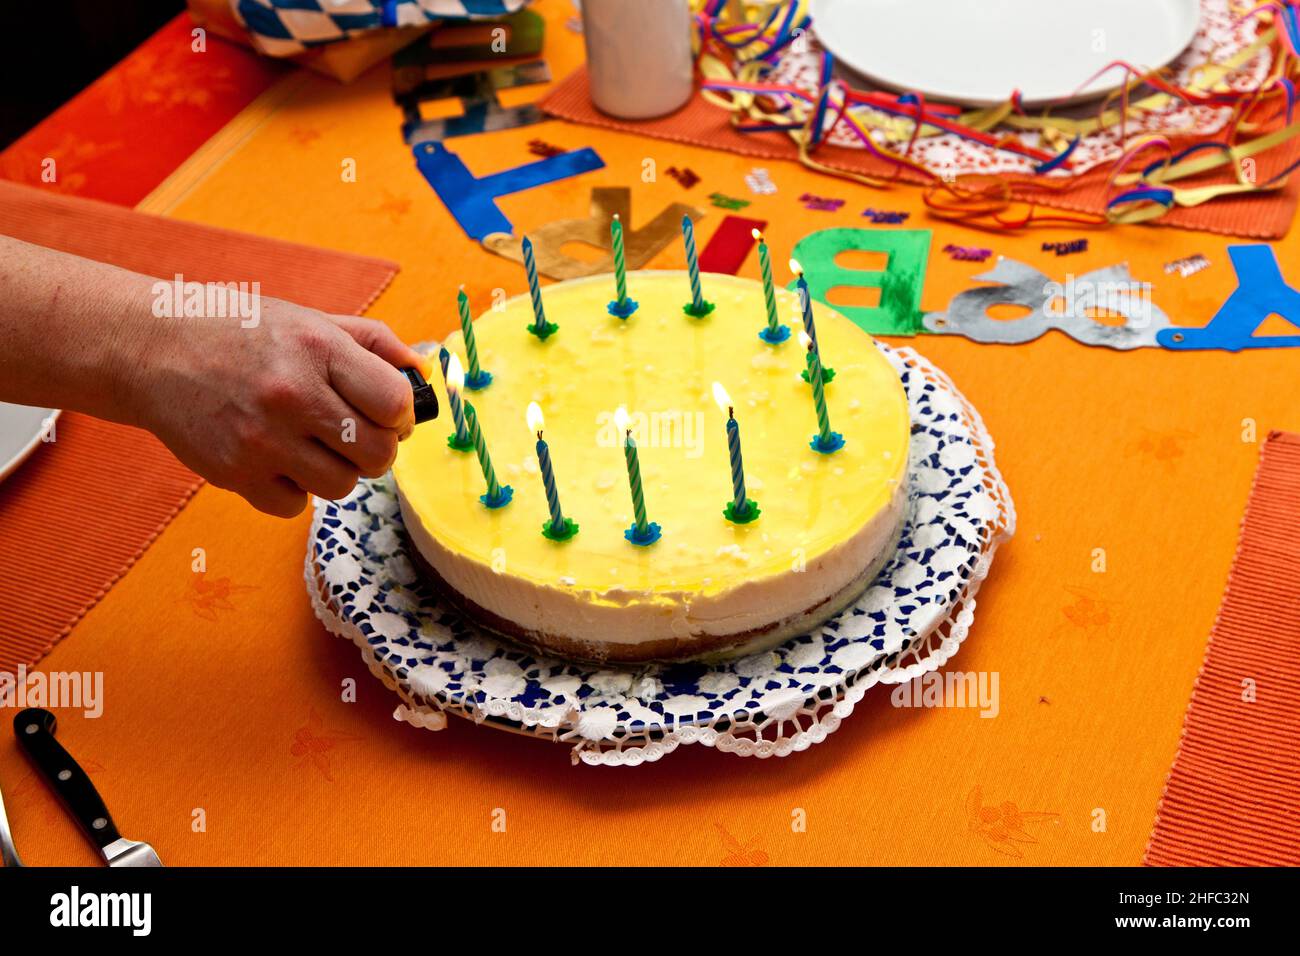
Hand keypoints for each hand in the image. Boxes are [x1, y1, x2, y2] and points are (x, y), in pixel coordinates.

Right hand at [124, 298, 422, 516]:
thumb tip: (423, 373)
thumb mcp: (309, 320)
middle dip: (377, 449)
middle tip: (355, 435)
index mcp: (318, 349)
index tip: (387, 413)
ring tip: (314, 445)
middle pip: (378, 454)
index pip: (395, 403)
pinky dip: (295, 490)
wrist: (151, 349)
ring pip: (342, 486)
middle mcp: (292, 394)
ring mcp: (261, 439)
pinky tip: (277, 459)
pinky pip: (296, 505)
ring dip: (338, 471)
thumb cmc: (242, 333)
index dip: (401, 414)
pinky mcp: (234, 474)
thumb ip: (372, 344)